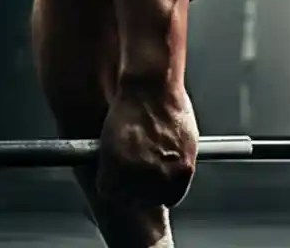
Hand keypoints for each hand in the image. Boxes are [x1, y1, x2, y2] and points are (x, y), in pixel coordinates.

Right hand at [97, 85, 198, 208]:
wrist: (152, 88)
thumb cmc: (169, 105)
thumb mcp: (185, 139)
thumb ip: (176, 160)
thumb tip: (169, 168)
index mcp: (182, 172)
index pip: (168, 198)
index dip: (156, 191)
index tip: (148, 185)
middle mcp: (163, 177)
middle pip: (144, 201)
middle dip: (137, 189)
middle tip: (130, 175)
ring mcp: (140, 173)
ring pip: (123, 197)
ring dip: (119, 186)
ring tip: (118, 169)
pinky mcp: (117, 165)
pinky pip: (106, 188)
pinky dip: (104, 181)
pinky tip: (107, 168)